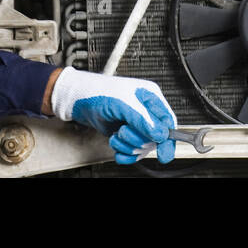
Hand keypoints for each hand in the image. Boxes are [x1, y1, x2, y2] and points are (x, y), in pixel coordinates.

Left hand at [49, 67, 176, 164]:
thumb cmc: (99, 92)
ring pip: (142, 146)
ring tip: (116, 134)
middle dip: (138, 139)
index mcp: (151, 98)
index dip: (168, 140)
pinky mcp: (126, 134)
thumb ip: (143, 119)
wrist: (79, 101)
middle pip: (155, 138)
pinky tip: (116, 145)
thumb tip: (160, 134)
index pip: (168, 122)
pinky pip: (132, 152)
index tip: (164, 155)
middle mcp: (146, 112)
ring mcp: (136, 124)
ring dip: (127, 145)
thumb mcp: (123, 103)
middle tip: (123, 131)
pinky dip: (123, 153)